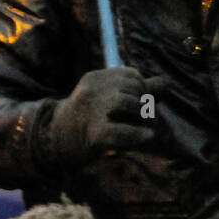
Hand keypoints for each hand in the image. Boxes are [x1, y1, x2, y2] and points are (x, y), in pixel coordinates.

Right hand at [48, 67, 165, 166]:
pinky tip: (147, 137)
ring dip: (144, 117)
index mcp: (95, 79)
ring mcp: (90, 111)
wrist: (54, 143)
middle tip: (148, 120)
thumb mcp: (107, 99)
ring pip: (129, 103)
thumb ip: (135, 92)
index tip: (140, 103)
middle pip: (132, 88)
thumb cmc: (87, 120)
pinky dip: (138, 134)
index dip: (142, 89)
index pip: (131, 75)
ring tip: (148, 128)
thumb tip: (164, 85)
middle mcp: (91, 90)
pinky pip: (121, 132)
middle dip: (145, 104)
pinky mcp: (92, 134)